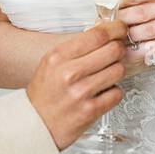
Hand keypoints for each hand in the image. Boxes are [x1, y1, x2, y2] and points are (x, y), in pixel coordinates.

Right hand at [27, 20, 127, 150]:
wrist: (34, 125)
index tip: (121, 28)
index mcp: (58, 57)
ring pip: (118, 70)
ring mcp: (81, 93)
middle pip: (113, 50)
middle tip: (115, 53)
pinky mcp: (90, 111)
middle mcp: (70, 73)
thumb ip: (75, 48)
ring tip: (105, 75)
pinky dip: (113, 92)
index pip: (97, 35)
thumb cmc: (44, 93)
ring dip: (116, 71)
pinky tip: (102, 93)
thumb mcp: (51, 63)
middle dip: (118, 50)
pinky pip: (117, 93)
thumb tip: (105, 34)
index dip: (115, 29)